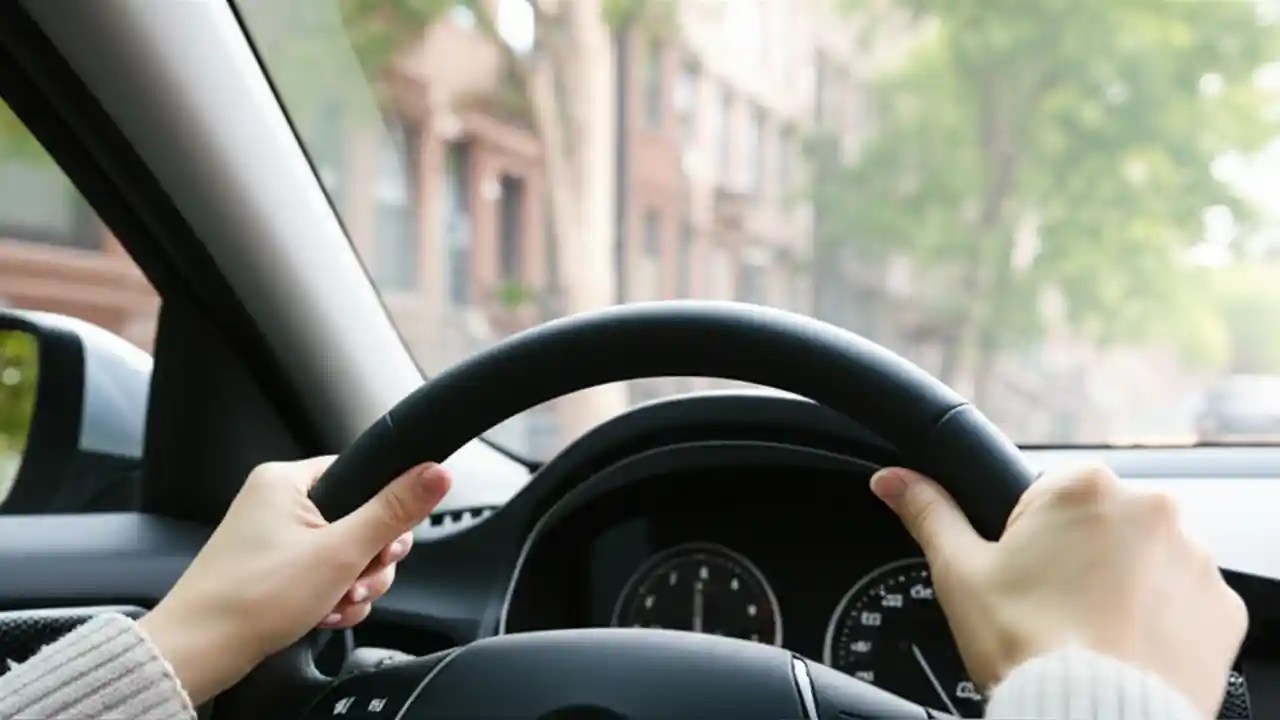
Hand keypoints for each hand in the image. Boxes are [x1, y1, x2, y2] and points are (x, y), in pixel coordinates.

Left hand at [138, 456, 450, 704]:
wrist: (197, 652)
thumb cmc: (251, 598)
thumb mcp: (340, 551)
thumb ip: (393, 510)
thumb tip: (436, 472)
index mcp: (289, 480)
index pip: (363, 474)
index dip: (386, 512)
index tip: (387, 544)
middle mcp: (279, 502)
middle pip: (361, 518)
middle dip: (370, 560)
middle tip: (357, 581)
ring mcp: (274, 537)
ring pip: (346, 552)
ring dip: (354, 584)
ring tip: (336, 603)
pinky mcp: (272, 567)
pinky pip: (324, 573)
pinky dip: (332, 596)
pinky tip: (323, 614)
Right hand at [870, 464, 1246, 716]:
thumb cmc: (1026, 645)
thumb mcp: (960, 573)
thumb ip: (928, 513)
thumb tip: (892, 481)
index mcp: (1083, 486)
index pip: (1049, 497)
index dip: (1028, 540)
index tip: (1025, 578)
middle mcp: (1151, 508)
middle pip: (1101, 525)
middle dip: (1078, 559)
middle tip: (1051, 609)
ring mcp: (1196, 557)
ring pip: (1145, 560)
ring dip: (1122, 586)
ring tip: (1090, 633)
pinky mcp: (1222, 606)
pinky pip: (1185, 602)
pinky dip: (1159, 620)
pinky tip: (1125, 647)